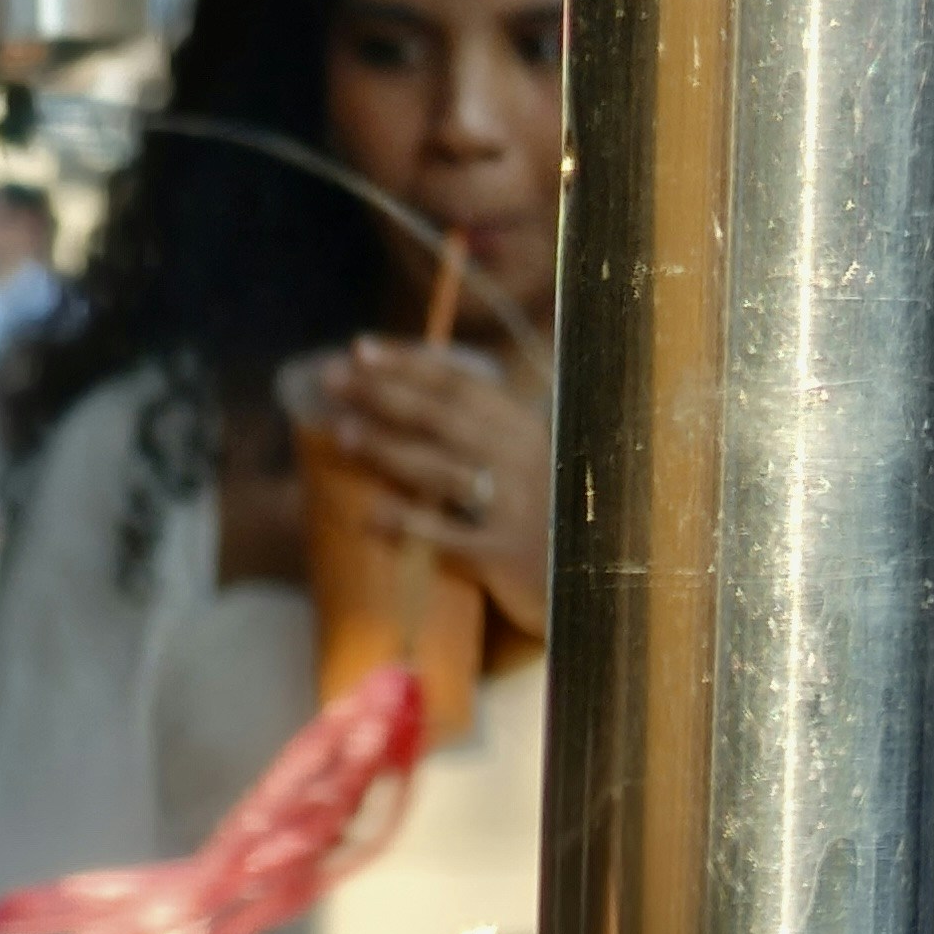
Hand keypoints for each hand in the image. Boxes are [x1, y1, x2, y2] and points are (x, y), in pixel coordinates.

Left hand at [305, 339, 552, 640]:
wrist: (601, 582)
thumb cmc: (555, 520)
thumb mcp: (533, 465)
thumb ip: (489, 434)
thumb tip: (426, 402)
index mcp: (527, 426)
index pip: (461, 383)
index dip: (409, 364)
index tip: (361, 351)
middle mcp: (523, 456)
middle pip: (444, 416)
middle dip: (385, 394)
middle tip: (332, 380)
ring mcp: (516, 504)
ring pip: (443, 468)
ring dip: (390, 448)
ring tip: (342, 433)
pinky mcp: (505, 553)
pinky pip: (448, 535)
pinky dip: (408, 524)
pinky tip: (369, 516)